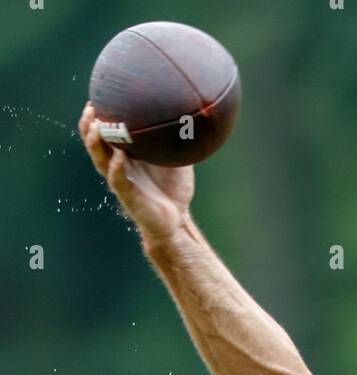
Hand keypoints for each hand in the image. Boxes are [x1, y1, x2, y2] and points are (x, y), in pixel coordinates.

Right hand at [78, 102, 193, 246]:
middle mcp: (118, 165)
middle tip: (90, 107)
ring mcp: (121, 180)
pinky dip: (116, 167)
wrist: (177, 221)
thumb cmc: (174, 190)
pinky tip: (119, 156)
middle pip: (94, 143)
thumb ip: (179, 140)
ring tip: (96, 126)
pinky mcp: (128, 195)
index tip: (97, 95)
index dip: (98, 116)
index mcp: (126, 155)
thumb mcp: (178, 159)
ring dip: (95, 142)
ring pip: (100, 159)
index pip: (105, 133)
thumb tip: (192, 115)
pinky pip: (117, 179)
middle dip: (88, 125)